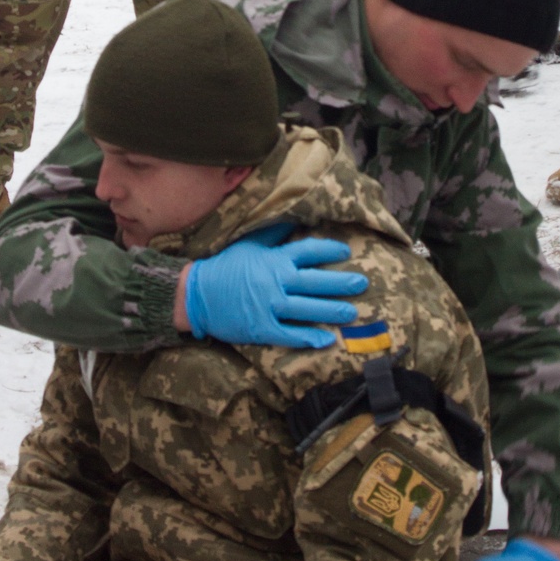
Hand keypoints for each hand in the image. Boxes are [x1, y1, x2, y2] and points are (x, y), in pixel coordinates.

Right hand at [185, 222, 367, 348]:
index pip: (308, 252)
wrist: (197, 295)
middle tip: (362, 283)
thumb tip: (293, 219)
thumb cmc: (225, 267)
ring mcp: (270, 307)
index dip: (328, 251)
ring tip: (352, 312)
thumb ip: (274, 235)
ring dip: (332, 311)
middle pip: (315, 282)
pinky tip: (327, 340)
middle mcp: (276, 282)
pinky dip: (309, 338)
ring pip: (308, 309)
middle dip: (341, 283)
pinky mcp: (262, 328)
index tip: (345, 252)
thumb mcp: (248, 245)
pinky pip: (290, 334)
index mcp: (274, 260)